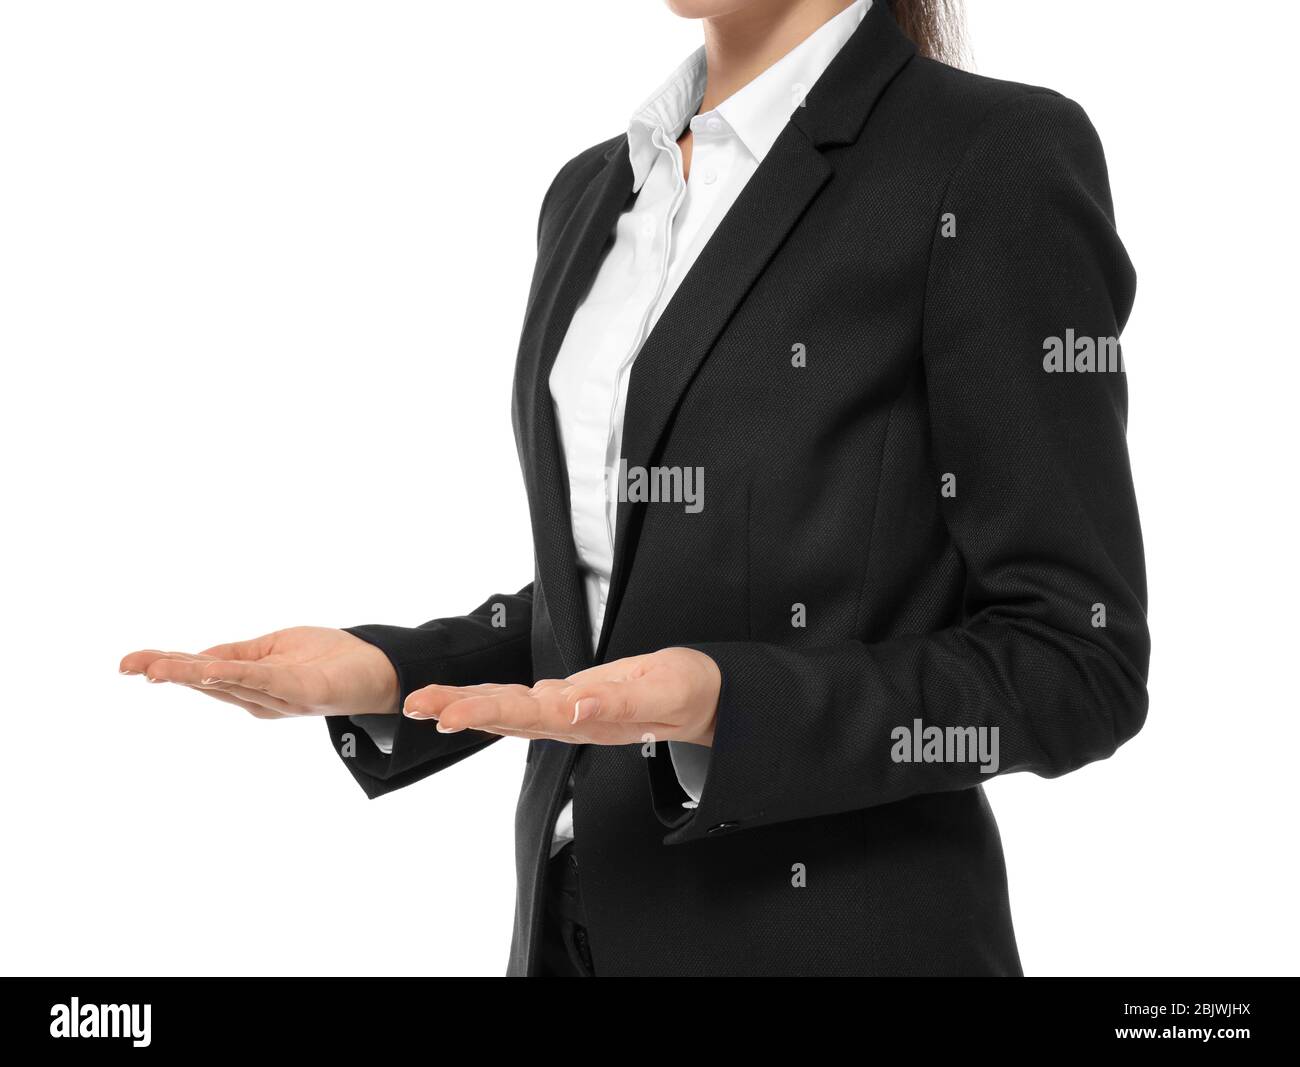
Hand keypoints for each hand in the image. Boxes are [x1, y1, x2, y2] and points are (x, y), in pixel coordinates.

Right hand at [118, 627, 398, 718]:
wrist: (378, 668)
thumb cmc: (326, 658)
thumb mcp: (274, 649)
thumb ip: (237, 655)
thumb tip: (196, 659)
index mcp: (249, 685)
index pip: (201, 672)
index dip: (166, 666)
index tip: (129, 663)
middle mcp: (259, 698)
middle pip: (207, 682)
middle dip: (168, 672)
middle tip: (129, 665)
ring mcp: (281, 699)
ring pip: (230, 683)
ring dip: (194, 674)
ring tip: (159, 667)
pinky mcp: (306, 694)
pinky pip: (267, 683)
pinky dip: (239, 676)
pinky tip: (214, 670)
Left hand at [403, 647, 720, 745]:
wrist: (706, 696)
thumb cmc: (686, 691)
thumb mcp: (659, 690)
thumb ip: (615, 701)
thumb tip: (570, 708)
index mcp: (587, 719)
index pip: (525, 716)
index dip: (483, 712)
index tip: (445, 713)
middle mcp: (570, 719)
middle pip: (505, 714)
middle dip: (457, 708)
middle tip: (413, 704)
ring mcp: (569, 711)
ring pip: (508, 710)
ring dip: (464, 705)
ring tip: (422, 703)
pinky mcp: (572, 699)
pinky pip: (522, 703)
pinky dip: (489, 701)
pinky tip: (463, 702)